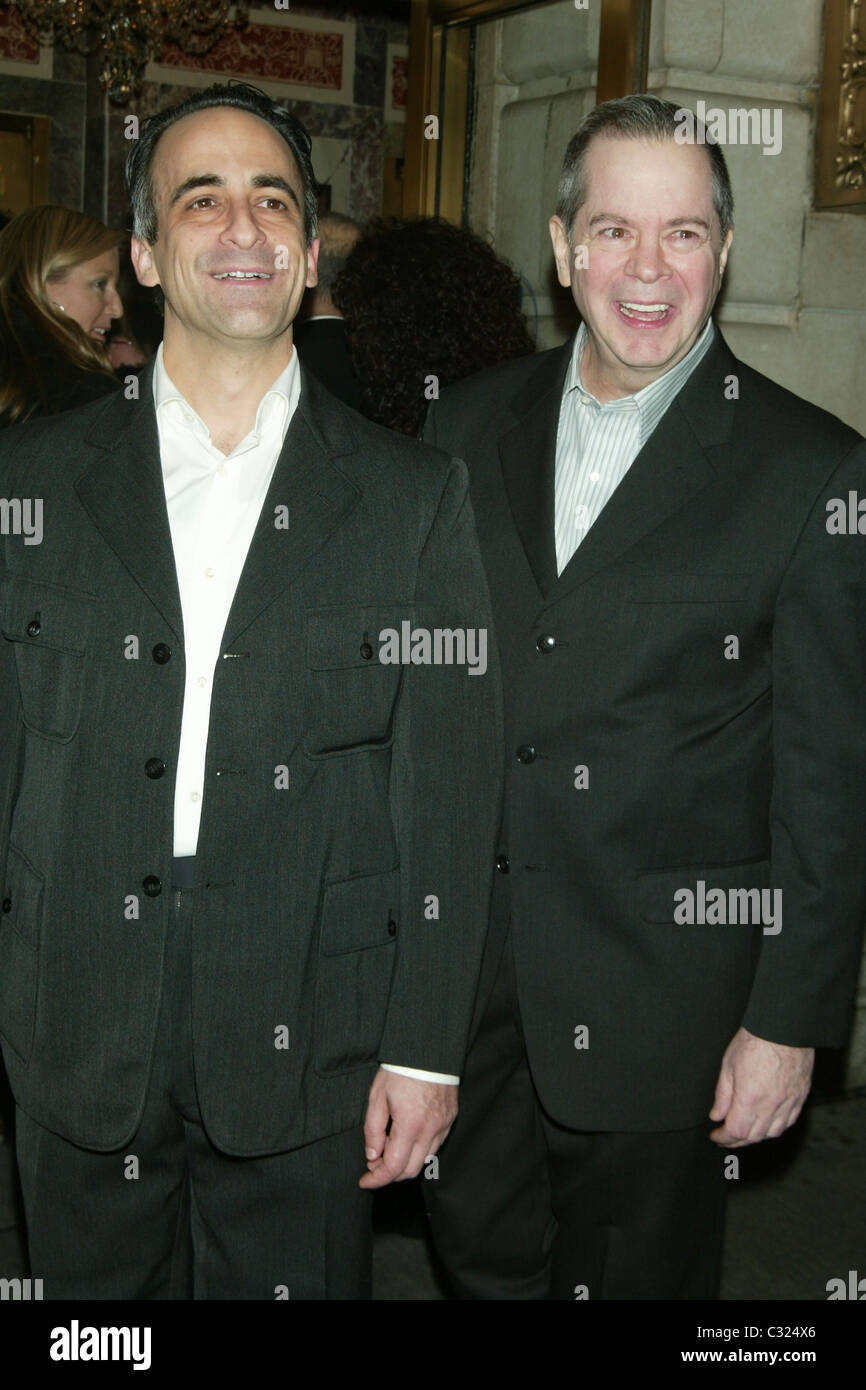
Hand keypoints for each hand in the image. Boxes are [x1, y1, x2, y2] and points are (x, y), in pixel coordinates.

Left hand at [359, 1069, 457, 1188]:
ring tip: (389, 1148)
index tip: (364, 1181)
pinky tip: (407, 1139)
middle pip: (411, 1171)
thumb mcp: (377, 1097)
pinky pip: (435, 1146)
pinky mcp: (450, 1119)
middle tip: (374, 1165)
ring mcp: (444, 1126)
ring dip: (405, 1164)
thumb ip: (373, 1130)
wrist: (429, 1049)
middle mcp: (431, 1130)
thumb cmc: (400, 1070)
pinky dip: (419, 1151)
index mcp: (410, 1125)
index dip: (377, 1179)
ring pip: (425, 1161)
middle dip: (390, 1175)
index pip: (393, 1167)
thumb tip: (372, 1156)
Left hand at [709, 1026, 813, 1146]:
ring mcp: (789, 1102)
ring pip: (773, 1133)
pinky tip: (767, 1125)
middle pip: (754, 1136)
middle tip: (726, 1138)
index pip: (736, 1131)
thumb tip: (716, 1115)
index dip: (724, 1138)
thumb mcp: (729, 1064)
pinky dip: (776, 1128)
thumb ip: (723, 1094)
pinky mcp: (801, 1096)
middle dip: (737, 1141)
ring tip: (745, 1134)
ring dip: (757, 1137)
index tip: (716, 1136)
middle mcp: (771, 1105)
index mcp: (750, 1097)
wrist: (784, 1026)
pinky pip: (789, 1122)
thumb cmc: (755, 1040)